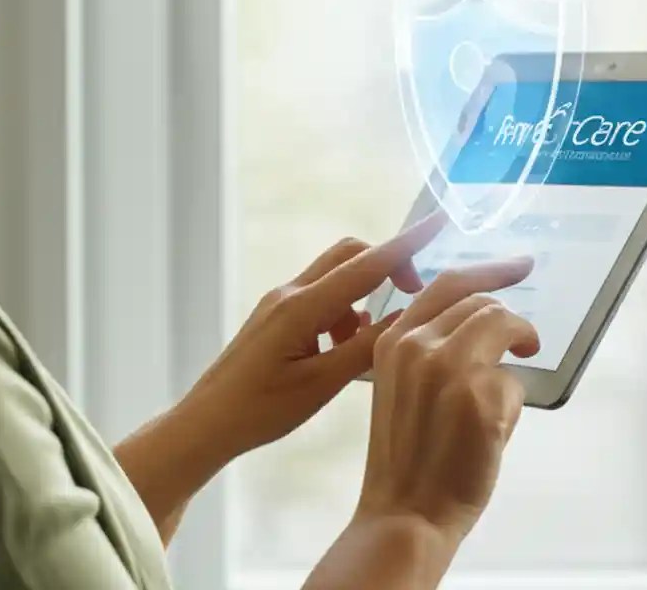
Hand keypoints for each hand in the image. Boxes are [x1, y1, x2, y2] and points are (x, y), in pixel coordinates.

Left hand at [178, 212, 447, 463]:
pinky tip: (344, 354)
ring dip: (363, 299)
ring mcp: (280, 303)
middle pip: (350, 256)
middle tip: (414, 297)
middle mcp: (290, 294)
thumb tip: (408, 317)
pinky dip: (342, 316)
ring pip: (336, 280)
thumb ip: (367, 348)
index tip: (438, 224)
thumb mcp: (322, 384)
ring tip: (369, 348)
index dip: (407, 244)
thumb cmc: (260, 410)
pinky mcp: (275, 317)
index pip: (366, 264)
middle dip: (387, 266)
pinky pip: (320, 301)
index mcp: (302, 307)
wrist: (207, 422)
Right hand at [357, 259, 538, 568]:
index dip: (489, 270)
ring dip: (517, 347)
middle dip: (510, 316)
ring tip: (516, 376)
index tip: (518, 263)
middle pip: (480, 301)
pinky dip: (512, 400)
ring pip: (502, 325)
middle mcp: (417, 344)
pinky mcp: (482, 396)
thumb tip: (476, 325)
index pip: (445, 284)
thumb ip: (425, 351)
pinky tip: (494, 429)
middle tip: (526, 337)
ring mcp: (449, 366)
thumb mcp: (399, 386)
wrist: (407, 509)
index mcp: (392, 340)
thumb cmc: (407, 455)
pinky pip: (513, 378)